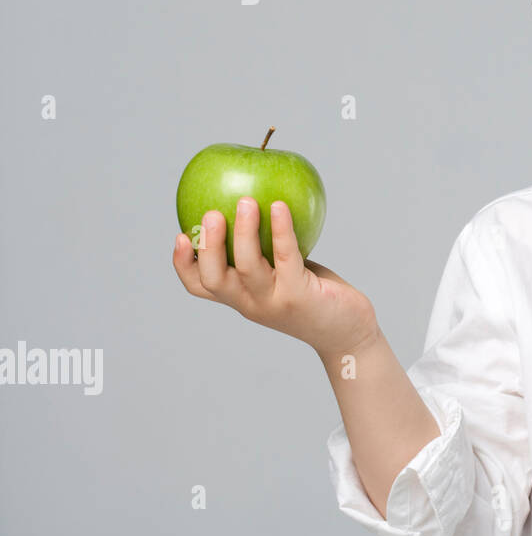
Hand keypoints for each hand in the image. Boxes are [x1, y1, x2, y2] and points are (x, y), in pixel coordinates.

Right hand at [173, 197, 377, 358]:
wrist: (348, 333)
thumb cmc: (317, 296)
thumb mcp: (286, 274)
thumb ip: (270, 252)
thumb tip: (261, 201)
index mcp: (241, 298)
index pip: (200, 286)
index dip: (184, 264)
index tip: (180, 235)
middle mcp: (251, 303)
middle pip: (215, 278)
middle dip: (207, 245)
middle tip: (209, 213)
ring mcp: (274, 301)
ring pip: (248, 266)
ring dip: (243, 232)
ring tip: (246, 201)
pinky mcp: (299, 295)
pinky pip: (286, 257)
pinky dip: (282, 230)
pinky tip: (281, 206)